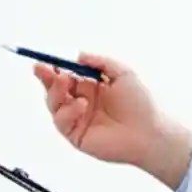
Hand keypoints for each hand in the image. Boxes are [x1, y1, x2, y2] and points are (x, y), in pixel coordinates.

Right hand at [33, 53, 191, 188]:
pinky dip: (68, 111)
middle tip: (41, 69)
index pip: (66, 76)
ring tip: (65, 82)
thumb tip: (79, 56)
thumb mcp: (123, 73)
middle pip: (55, 90)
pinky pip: (62, 122)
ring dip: (55, 92)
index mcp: (91, 88)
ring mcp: (78, 120)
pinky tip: (82, 105)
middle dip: (46, 78)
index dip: (54, 69)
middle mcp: (82, 103)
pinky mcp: (76, 136)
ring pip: (54, 105)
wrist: (149, 132)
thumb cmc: (141, 105)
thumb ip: (100, 62)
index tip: (45, 61)